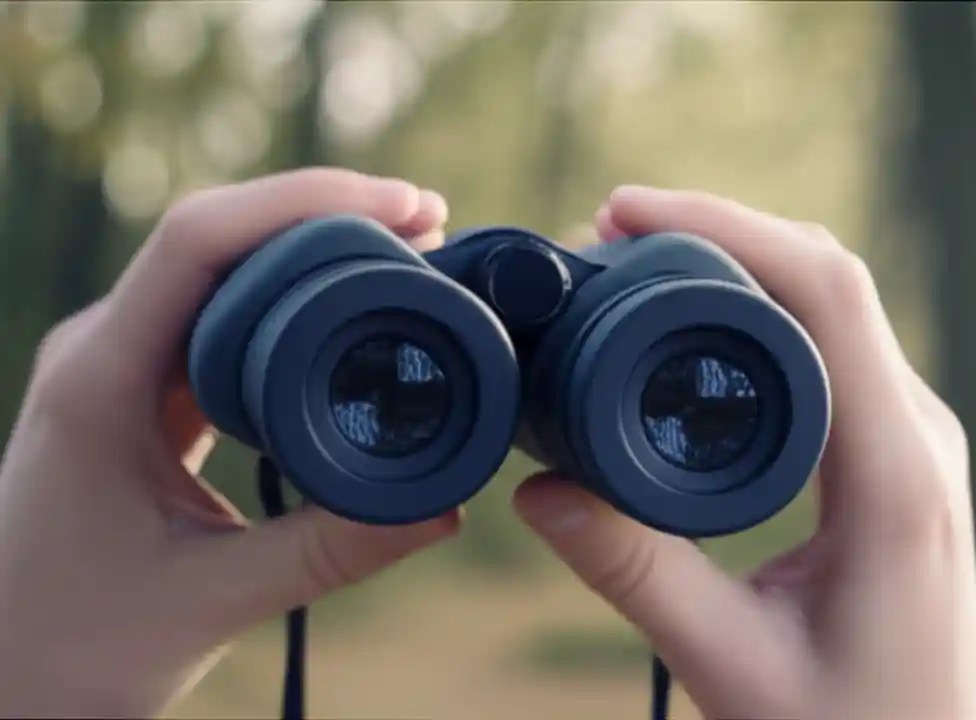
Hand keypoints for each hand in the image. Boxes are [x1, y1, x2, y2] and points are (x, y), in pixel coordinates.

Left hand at [0, 169, 458, 716]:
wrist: (6, 675)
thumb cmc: (76, 644)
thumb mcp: (212, 600)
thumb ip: (331, 552)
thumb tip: (447, 506)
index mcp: (99, 380)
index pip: (198, 241)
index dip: (305, 201)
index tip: (406, 206)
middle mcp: (105, 350)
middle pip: (219, 237)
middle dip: (329, 215)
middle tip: (431, 226)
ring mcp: (122, 367)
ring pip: (224, 274)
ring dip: (315, 253)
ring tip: (408, 256)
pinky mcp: (145, 393)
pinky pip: (225, 321)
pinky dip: (298, 304)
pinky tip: (354, 313)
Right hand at [514, 186, 975, 719]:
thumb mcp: (733, 667)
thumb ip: (637, 578)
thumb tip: (534, 488)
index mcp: (895, 474)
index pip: (827, 296)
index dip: (727, 228)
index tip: (623, 212)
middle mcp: (917, 432)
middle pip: (826, 277)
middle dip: (716, 230)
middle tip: (602, 235)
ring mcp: (911, 435)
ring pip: (829, 301)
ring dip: (737, 260)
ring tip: (630, 261)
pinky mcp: (891, 448)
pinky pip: (829, 342)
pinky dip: (757, 305)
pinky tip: (690, 313)